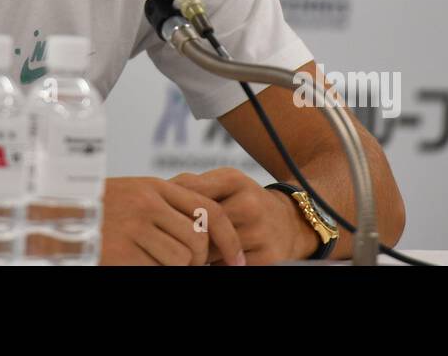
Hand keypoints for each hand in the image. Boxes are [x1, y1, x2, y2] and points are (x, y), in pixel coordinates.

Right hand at [99, 176, 246, 265]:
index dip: (229, 238)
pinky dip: (153, 271)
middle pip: (198, 239)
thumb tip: (206, 235)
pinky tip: (136, 262)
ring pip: (181, 259)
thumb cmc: (98, 211)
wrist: (54, 218)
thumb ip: (165, 207)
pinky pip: (157, 270)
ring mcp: (133, 227)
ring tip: (153, 261)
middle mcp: (145, 203)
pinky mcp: (121, 252)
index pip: (208, 209)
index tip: (238, 259)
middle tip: (187, 265)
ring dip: (175, 269)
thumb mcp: (133, 197)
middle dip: (198, 260)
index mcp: (152, 186)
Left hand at [169, 168, 315, 264]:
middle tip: (171, 238)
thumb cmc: (245, 201)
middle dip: (183, 235)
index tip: (161, 218)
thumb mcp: (223, 182)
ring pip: (209, 251)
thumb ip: (191, 184)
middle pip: (198, 227)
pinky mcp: (268, 259)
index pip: (189, 194)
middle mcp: (249, 205)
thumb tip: (156, 195)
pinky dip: (215, 265)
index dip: (170, 208)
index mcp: (234, 180)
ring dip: (196, 253)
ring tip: (190, 249)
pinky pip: (226, 268)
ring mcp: (259, 233)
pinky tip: (212, 259)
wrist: (291, 223)